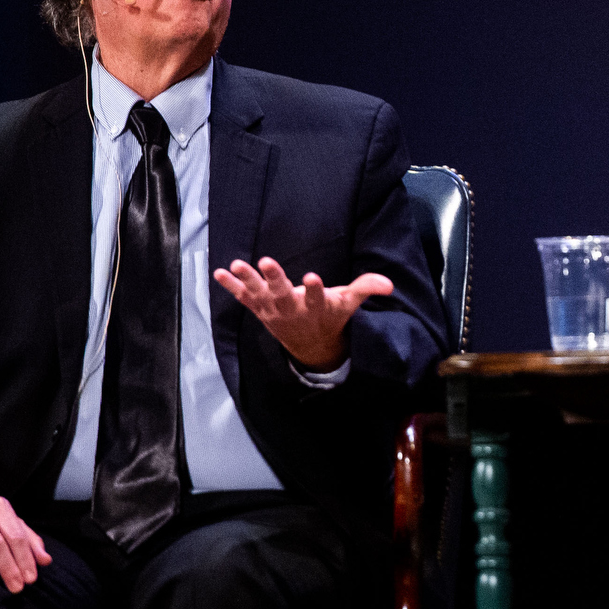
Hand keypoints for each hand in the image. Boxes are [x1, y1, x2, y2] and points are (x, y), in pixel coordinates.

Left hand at [212, 256, 393, 370]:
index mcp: (315, 307)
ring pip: (259, 294)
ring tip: (237, 264)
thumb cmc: (329, 317)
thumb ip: (365, 289)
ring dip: (248, 280)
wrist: (310, 346)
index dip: (314, 289)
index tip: (313, 277)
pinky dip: (231, 287)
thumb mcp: (348, 304)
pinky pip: (244, 298)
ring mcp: (273, 310)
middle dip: (275, 279)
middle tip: (267, 262)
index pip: (316, 297)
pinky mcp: (260, 309)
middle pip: (283, 293)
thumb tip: (389, 284)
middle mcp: (292, 310)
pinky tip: (219, 273)